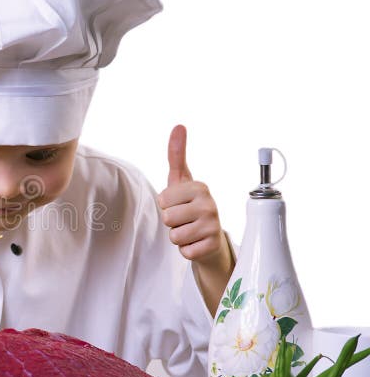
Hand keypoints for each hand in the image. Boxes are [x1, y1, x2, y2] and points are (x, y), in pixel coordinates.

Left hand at [157, 125, 226, 264]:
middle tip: (185, 219)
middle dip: (171, 222)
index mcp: (200, 187)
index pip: (163, 199)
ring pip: (174, 236)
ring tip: (190, 229)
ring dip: (178, 236)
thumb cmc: (191, 205)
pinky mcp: (212, 246)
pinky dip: (186, 249)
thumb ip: (176, 154)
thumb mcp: (181, 179)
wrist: (210, 236)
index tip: (179, 203)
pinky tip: (196, 242)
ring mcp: (213, 226)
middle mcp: (210, 205)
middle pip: (167, 218)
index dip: (166, 204)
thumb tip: (178, 126)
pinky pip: (184, 251)